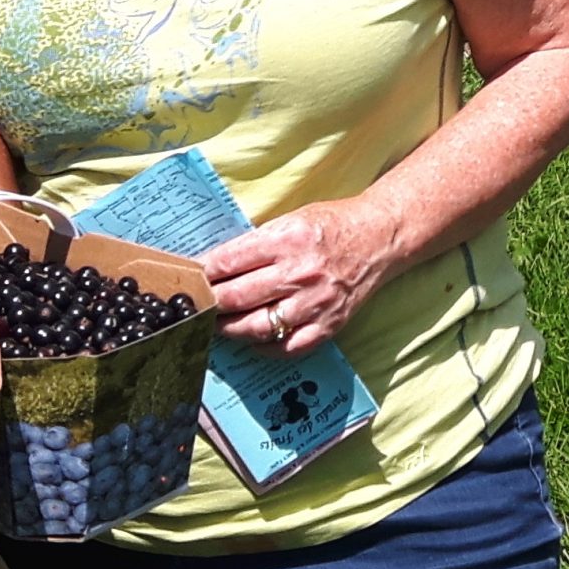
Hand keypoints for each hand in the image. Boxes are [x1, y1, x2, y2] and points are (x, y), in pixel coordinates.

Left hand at [198, 199, 395, 355]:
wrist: (379, 238)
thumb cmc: (330, 225)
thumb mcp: (289, 220)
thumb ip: (257, 243)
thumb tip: (217, 264)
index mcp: (286, 240)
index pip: (230, 261)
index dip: (204, 272)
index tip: (189, 279)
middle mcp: (300, 273)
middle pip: (239, 296)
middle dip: (210, 303)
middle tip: (195, 306)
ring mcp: (315, 302)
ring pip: (259, 326)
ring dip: (230, 329)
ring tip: (215, 326)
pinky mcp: (330, 324)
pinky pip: (290, 346)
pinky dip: (266, 348)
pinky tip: (252, 341)